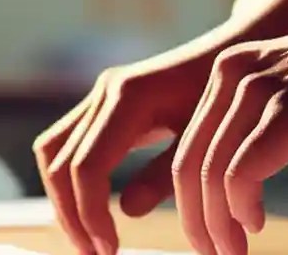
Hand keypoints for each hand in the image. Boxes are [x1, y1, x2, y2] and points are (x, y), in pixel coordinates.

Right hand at [33, 18, 266, 254]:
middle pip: (61, 162)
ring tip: (88, 241)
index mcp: (130, 96)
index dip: (91, 213)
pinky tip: (91, 213)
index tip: (109, 250)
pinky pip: (66, 144)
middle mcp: (106, 91)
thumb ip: (167, 175)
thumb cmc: (229, 96)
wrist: (234, 53)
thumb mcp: (205, 138)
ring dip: (63, 200)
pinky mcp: (102, 104)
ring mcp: (100, 95)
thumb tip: (129, 212)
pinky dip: (69, 181)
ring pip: (53, 152)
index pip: (88, 165)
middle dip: (71, 214)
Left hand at [171, 0, 287, 254]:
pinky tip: (256, 225)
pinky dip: (239, 211)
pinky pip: (239, 177)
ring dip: (214, 225)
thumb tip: (243, 171)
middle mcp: (238, 71)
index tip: (208, 232)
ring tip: (231, 254)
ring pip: (208, 175)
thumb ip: (271, 116)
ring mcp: (262, 90)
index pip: (191, 141)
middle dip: (195, 218)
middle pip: (189, 161)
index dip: (191, 195)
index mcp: (237, 65)